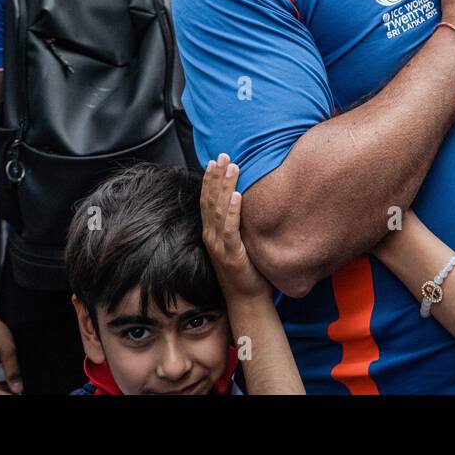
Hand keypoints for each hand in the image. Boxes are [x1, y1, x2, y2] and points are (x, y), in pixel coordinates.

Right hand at [201, 154, 270, 299]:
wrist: (247, 299)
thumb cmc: (246, 269)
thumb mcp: (239, 241)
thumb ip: (237, 223)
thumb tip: (246, 198)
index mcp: (211, 232)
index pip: (207, 200)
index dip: (209, 179)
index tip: (215, 160)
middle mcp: (211, 236)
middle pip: (210, 200)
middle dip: (215, 176)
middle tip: (222, 155)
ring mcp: (219, 246)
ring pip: (219, 210)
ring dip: (225, 187)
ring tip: (233, 167)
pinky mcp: (231, 255)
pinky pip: (230, 229)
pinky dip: (233, 211)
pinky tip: (238, 195)